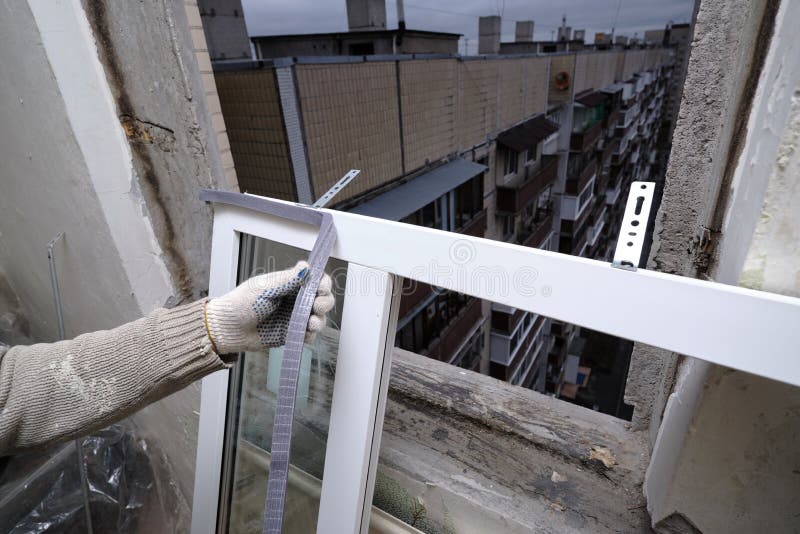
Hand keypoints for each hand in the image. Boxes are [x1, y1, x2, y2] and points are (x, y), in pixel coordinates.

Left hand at [205, 261, 334, 353]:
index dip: (323, 283)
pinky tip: (304, 334)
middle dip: (325, 303)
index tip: (321, 288)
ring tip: (311, 323)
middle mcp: (295, 300)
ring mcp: (294, 318)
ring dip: (320, 320)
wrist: (228, 329)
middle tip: (317, 307)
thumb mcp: (264, 287)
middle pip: (322, 299)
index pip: (315, 280)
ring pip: (318, 318)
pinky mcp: (291, 334)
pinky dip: (310, 335)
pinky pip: (308, 335)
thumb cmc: (241, 303)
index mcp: (290, 284)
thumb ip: (287, 279)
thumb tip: (306, 267)